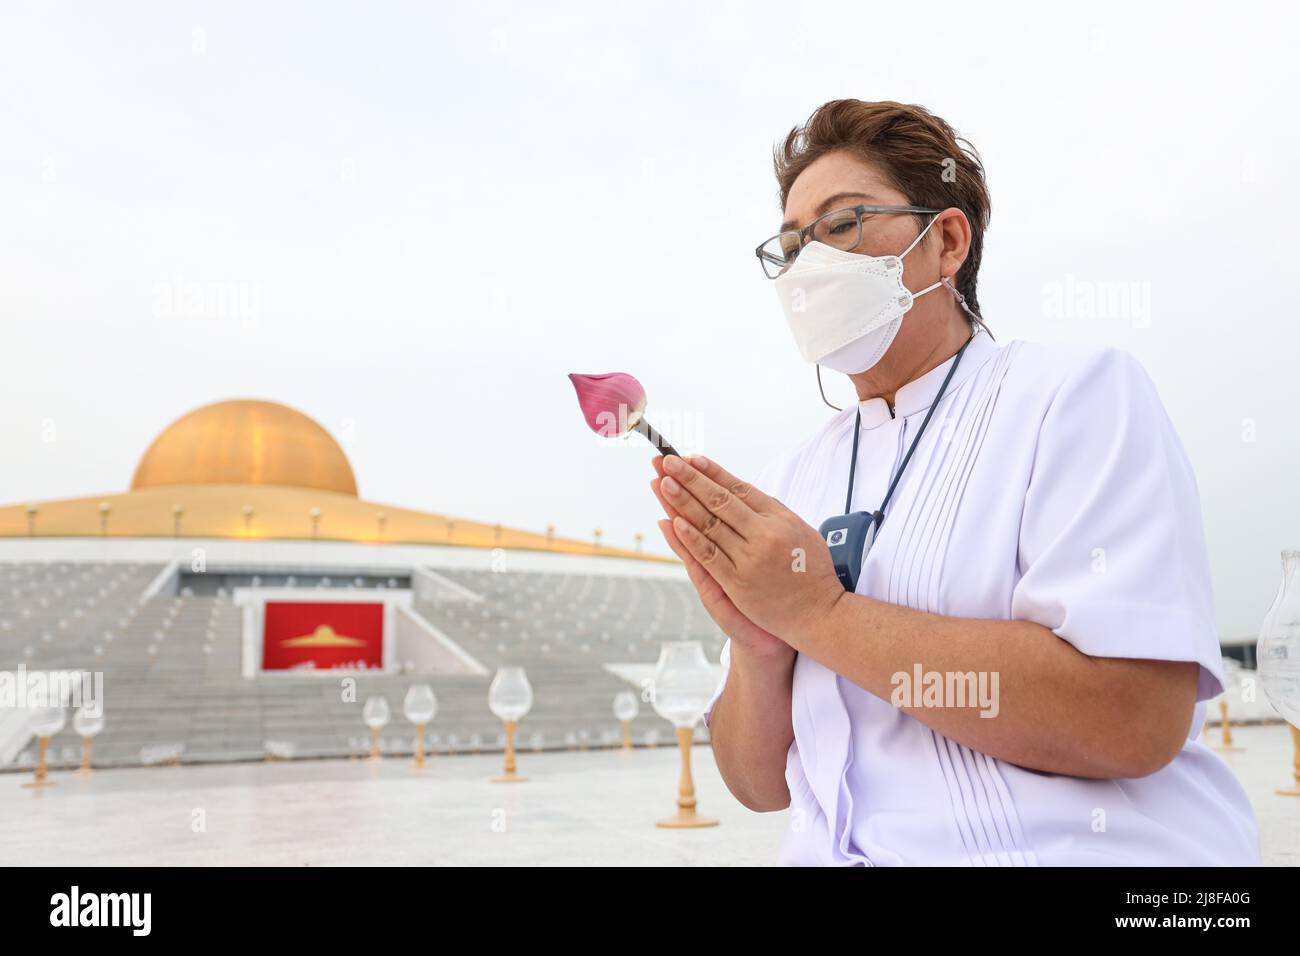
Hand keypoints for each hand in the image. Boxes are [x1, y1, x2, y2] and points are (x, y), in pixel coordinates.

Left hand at [651, 453, 844, 643]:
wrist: (820, 614)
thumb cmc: (811, 572)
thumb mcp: (802, 532)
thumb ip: (774, 513)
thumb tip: (745, 493)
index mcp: (779, 518)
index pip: (739, 488)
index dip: (712, 472)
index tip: (692, 458)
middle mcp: (764, 534)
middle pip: (720, 500)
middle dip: (690, 478)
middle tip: (668, 461)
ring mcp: (750, 559)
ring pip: (710, 524)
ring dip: (683, 501)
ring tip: (663, 482)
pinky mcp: (738, 583)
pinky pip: (709, 556)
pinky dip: (690, 538)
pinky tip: (673, 521)